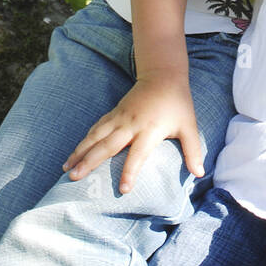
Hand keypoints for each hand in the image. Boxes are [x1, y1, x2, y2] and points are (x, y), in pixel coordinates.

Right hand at [62, 76, 203, 193]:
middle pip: (107, 145)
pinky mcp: (114, 114)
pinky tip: (74, 154)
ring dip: (80, 152)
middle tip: (74, 178)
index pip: (138, 155)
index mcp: (150, 129)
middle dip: (90, 162)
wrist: (163, 75)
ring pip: (95, 136)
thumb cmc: (177, 104)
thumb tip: (200, 173)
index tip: (123, 190)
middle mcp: (130, 124)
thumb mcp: (189, 126)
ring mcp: (119, 118)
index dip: (130, 172)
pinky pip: (95, 129)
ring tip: (66, 169)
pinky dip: (83, 142)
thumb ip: (193, 151)